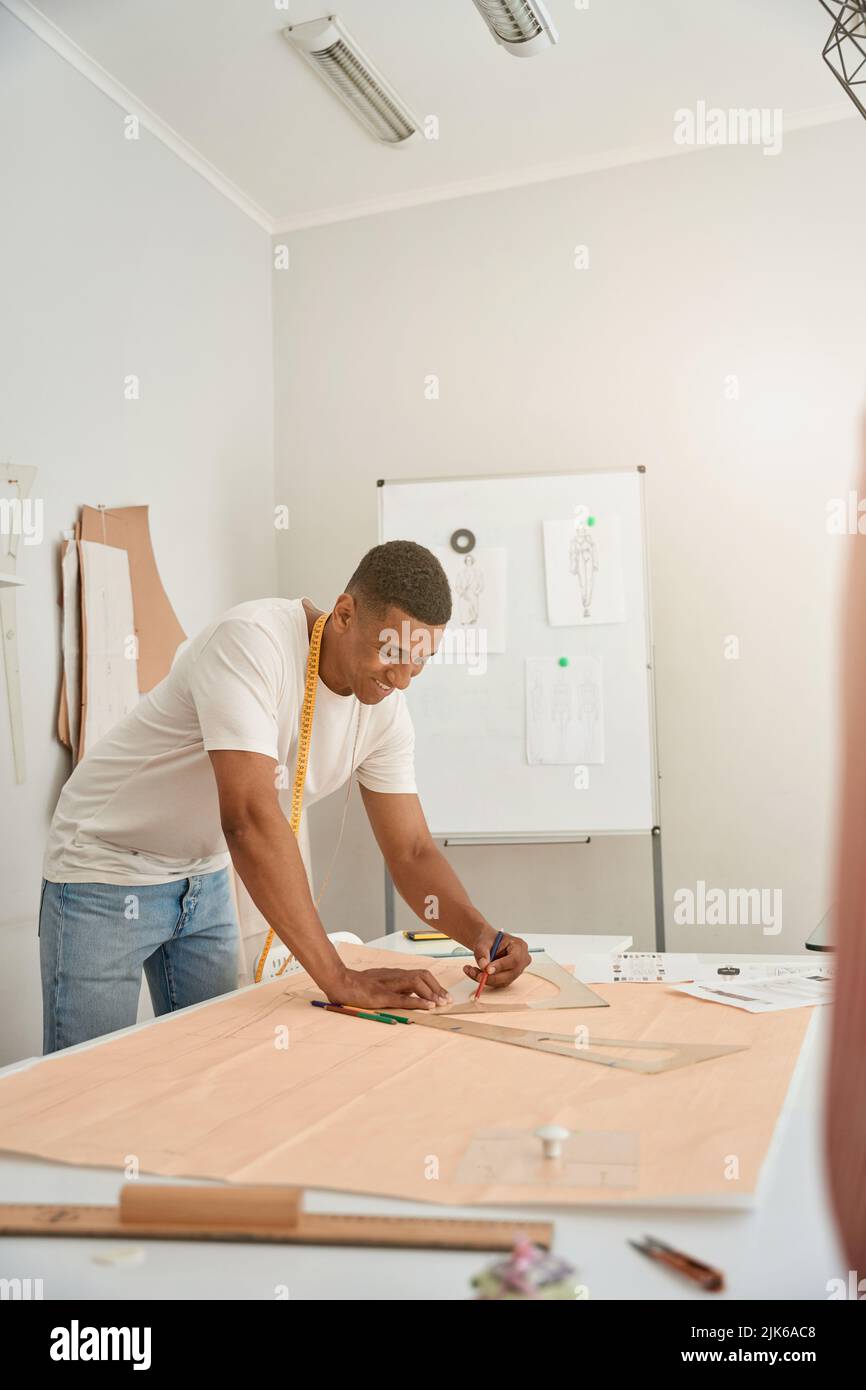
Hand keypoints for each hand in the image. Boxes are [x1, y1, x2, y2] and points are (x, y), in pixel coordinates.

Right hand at [329, 966, 451, 1011]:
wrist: (339, 981)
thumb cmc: (357, 985)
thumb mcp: (380, 985)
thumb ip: (395, 989)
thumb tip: (411, 997)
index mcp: (395, 974)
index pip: (421, 974)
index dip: (435, 984)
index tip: (444, 996)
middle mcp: (394, 976)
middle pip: (423, 975)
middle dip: (437, 988)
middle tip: (447, 1001)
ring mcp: (388, 985)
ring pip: (416, 983)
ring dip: (431, 993)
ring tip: (441, 1004)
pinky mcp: (381, 996)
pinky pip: (402, 998)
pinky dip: (417, 1002)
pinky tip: (428, 1006)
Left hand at [463, 932, 530, 989]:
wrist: (489, 944)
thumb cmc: (489, 940)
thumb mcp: (483, 942)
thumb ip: (483, 952)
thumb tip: (483, 966)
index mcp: (519, 946)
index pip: (514, 959)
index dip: (501, 966)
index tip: (487, 970)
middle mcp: (522, 960)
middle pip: (510, 974)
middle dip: (491, 976)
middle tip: (474, 973)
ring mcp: (517, 971)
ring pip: (502, 981)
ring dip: (485, 979)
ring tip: (470, 971)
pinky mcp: (509, 978)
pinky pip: (498, 983)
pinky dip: (485, 980)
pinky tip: (474, 973)